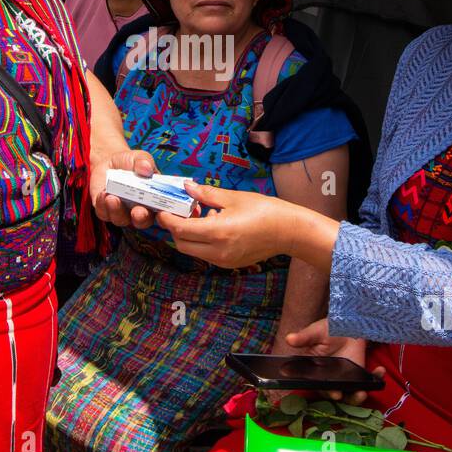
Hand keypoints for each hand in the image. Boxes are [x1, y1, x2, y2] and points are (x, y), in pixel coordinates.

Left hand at [90, 148, 158, 228]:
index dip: (161, 213)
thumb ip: (144, 161)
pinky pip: (103, 213)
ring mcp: (121, 213)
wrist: (109, 163)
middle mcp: (138, 211)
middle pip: (142, 222)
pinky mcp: (104, 211)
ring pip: (120, 219)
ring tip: (112, 197)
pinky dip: (103, 205)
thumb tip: (147, 168)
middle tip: (137, 211)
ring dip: (117, 210)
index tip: (157, 207)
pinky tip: (103, 194)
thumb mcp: (139, 157)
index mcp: (153, 201)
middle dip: (140, 218)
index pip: (161, 212)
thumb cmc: (129, 162)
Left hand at [156, 182, 297, 267]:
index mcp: (218, 233)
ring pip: (193, 251)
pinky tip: (212, 225)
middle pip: (182, 244)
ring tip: (199, 216)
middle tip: (179, 211)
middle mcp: (218, 252)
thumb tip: (187, 187)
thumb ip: (207, 194)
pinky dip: (201, 242)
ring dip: (189, 235)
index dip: (167, 220)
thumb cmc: (265, 211)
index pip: (181, 230)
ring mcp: (224, 261)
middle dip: (175, 229)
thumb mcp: (234, 198)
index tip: (162, 209)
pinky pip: (206, 254)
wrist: (289, 231)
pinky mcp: (229, 264)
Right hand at [283, 320, 381, 403]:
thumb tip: (289, 338)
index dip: (323, 390)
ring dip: (357, 397)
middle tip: (345, 394)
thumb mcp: (316, 331)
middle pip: (334, 393)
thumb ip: (304, 337)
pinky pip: (368, 382)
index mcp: (315, 371)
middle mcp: (329, 379)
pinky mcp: (360, 375)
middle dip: (342, 396)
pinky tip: (380, 371)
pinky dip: (376, 379)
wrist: (349, 323)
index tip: (333, 392)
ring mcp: (346, 378)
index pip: (317, 385)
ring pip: (350, 394)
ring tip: (363, 393)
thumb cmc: (328, 328)